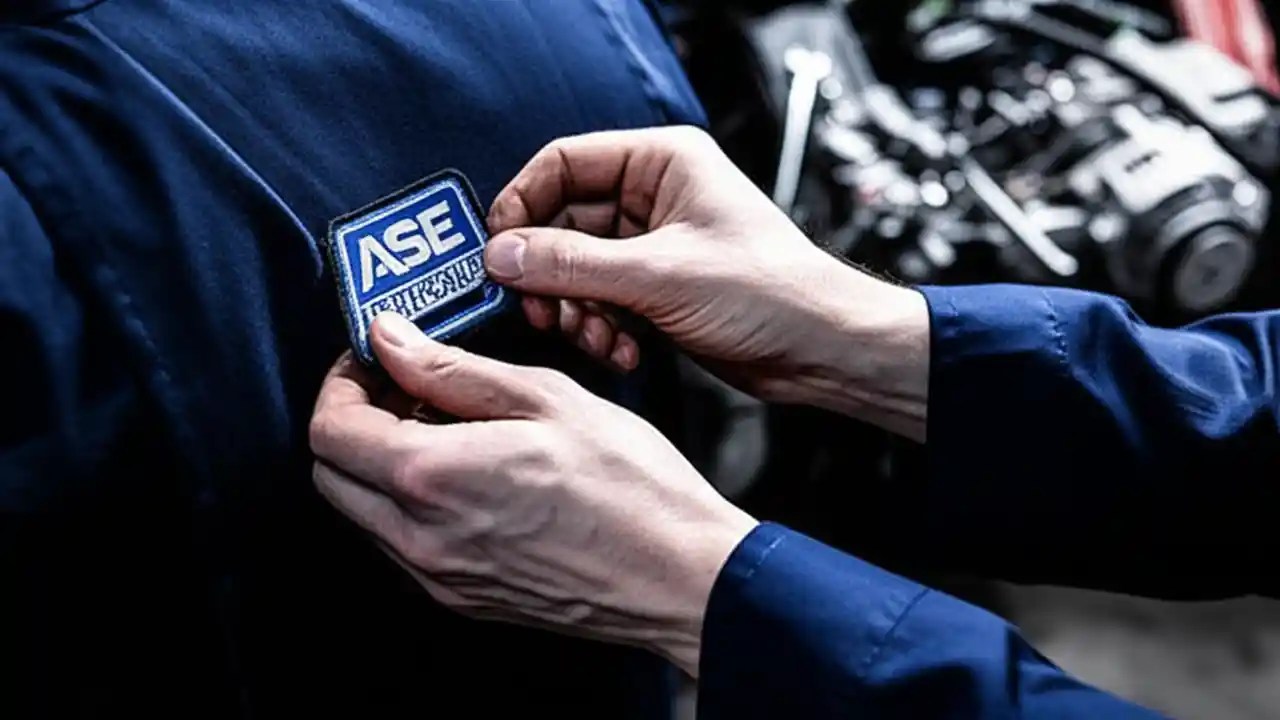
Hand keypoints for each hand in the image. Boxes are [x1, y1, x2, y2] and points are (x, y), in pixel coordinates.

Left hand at [309, 313, 757, 676]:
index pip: (330, 428)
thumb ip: (451, 369)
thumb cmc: (631, 487)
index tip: (375, 358)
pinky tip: (471, 473)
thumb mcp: (545, 398)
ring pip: (364, 513)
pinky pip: (404, 545)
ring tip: (447, 427)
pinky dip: (414, 503)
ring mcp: (440, 577)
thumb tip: (388, 339)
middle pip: (331, 475)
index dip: (341, 381)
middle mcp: (422, 538)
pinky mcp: (464, 598)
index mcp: (433, 477)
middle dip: (353, 422)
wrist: (681, 577)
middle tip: (404, 387)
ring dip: (382, 464)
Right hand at [485, 126, 930, 440]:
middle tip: (542, 311)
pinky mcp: (655, 288)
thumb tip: (502, 255)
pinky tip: (622, 352)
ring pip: (575, 269)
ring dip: (574, 309)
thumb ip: (573, 264)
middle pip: (562, 223)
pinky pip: (599, 300)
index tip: (498, 251)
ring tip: (594, 338)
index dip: (522, 205)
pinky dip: (600, 328)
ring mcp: (652, 244)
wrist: (822, 350)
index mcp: (661, 162)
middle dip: (549, 274)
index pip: (562, 164)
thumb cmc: (772, 292)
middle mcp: (653, 196)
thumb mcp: (660, 275)